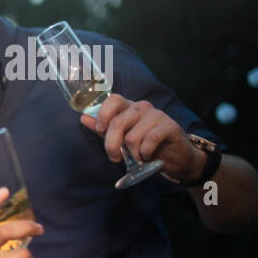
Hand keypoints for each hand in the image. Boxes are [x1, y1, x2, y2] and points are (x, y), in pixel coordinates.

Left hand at [81, 94, 203, 180]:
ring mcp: (157, 115)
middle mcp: (142, 108)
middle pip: (118, 122)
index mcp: (128, 108)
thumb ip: (103, 128)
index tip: (100, 130)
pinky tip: (148, 155)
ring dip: (132, 153)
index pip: (113, 99)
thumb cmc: (144, 146)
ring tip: (138, 157)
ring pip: (132, 136)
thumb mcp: (121, 137)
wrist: (174, 157)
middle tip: (115, 157)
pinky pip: (150, 140)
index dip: (103, 114)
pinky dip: (145, 152)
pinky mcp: (170, 126)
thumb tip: (83, 117)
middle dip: (112, 144)